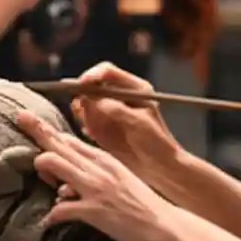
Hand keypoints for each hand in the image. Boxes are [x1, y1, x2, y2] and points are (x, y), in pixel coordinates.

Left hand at [18, 110, 177, 240]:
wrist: (164, 225)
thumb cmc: (143, 205)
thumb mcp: (120, 180)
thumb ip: (94, 177)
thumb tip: (66, 185)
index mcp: (103, 159)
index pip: (69, 139)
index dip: (47, 131)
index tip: (31, 120)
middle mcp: (96, 168)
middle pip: (58, 143)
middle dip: (36, 129)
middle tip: (20, 117)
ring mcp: (94, 187)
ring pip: (52, 163)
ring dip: (43, 172)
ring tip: (49, 185)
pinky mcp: (93, 210)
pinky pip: (60, 209)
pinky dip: (52, 216)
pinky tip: (51, 222)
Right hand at [69, 63, 182, 178]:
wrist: (159, 168)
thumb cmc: (156, 143)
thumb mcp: (138, 123)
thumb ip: (116, 109)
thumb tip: (91, 99)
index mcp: (134, 88)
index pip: (107, 71)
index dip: (92, 75)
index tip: (81, 85)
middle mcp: (120, 96)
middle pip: (92, 85)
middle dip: (84, 96)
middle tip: (80, 109)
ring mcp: (110, 110)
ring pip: (86, 103)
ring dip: (86, 114)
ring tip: (96, 129)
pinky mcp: (103, 125)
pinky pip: (86, 120)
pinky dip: (86, 126)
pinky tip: (95, 136)